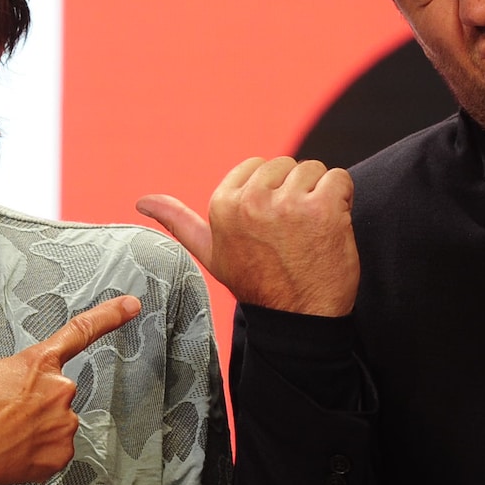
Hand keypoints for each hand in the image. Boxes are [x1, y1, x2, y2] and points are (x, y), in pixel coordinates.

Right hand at [0, 295, 139, 484]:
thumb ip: (16, 379)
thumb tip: (22, 398)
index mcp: (37, 363)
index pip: (80, 332)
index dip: (109, 316)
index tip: (131, 305)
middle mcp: (59, 390)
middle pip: (56, 395)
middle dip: (34, 406)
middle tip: (2, 418)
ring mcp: (64, 424)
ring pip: (55, 425)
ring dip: (34, 432)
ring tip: (1, 438)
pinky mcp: (61, 455)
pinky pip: (52, 451)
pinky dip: (35, 456)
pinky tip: (10, 455)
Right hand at [137, 157, 359, 316]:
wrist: (298, 319)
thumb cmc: (257, 284)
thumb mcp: (211, 253)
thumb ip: (178, 221)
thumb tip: (142, 200)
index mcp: (222, 205)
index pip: (259, 167)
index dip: (271, 194)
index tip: (271, 229)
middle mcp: (251, 201)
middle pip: (287, 166)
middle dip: (296, 193)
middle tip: (292, 235)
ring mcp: (287, 204)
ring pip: (314, 170)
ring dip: (320, 197)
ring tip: (311, 234)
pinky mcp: (323, 208)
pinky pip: (340, 179)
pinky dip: (343, 200)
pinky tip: (331, 230)